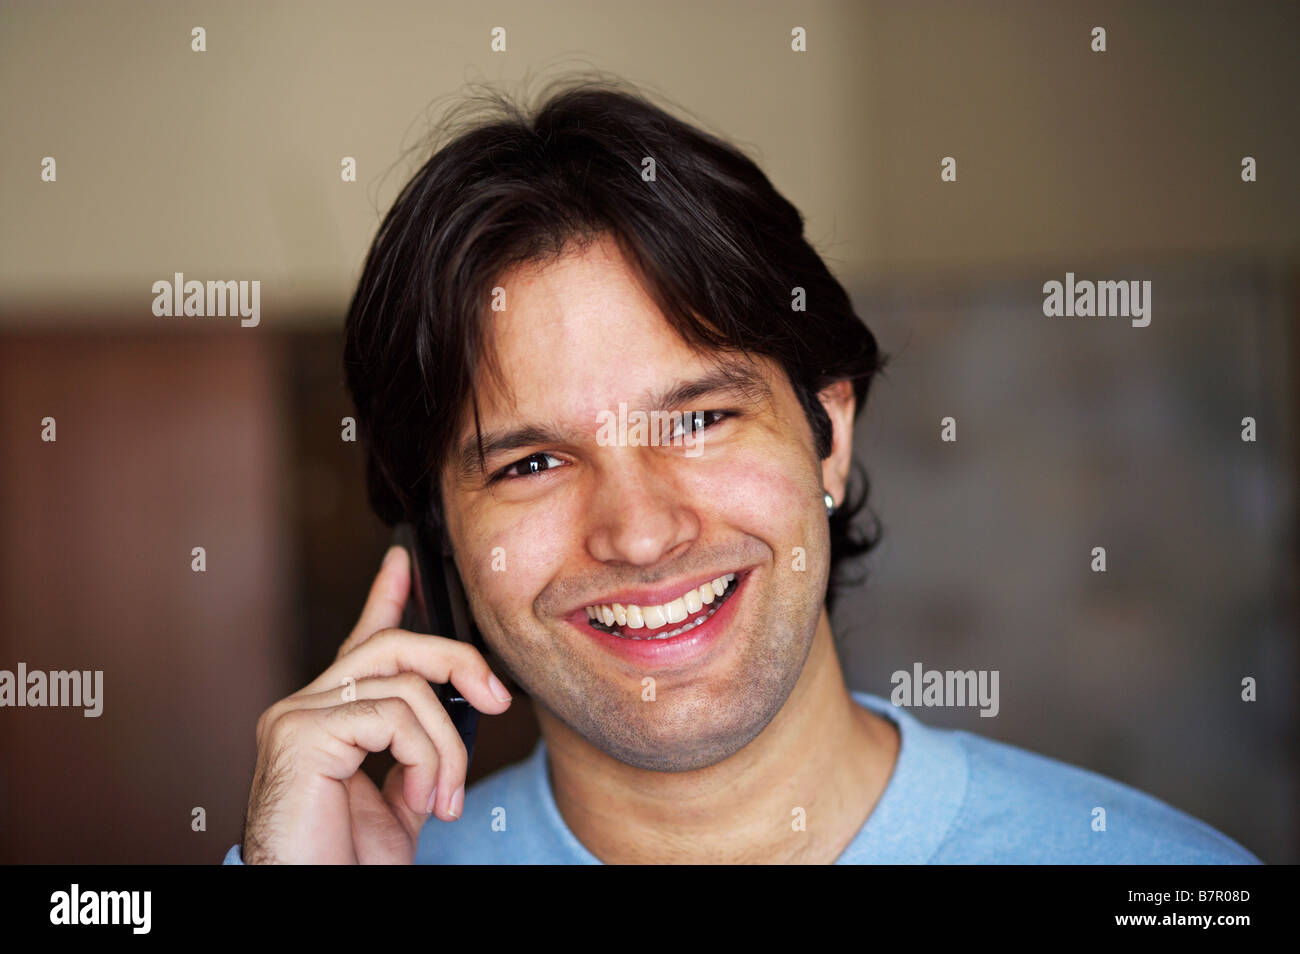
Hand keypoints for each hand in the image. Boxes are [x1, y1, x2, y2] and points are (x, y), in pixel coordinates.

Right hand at [240, 545, 511, 863]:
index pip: (360, 642)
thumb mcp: (399, 797)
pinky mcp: (300, 734)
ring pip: (407, 687)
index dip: (385, 598)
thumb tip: (457, 712)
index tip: (404, 563)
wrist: (312, 896)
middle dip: (458, 662)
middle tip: (498, 698)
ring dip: (446, 749)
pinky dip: (425, 760)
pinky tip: (418, 801)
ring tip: (441, 799)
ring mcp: (295, 717)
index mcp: (328, 716)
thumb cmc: (345, 860)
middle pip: (393, 646)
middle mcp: (303, 707)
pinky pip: (394, 719)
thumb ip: (417, 751)